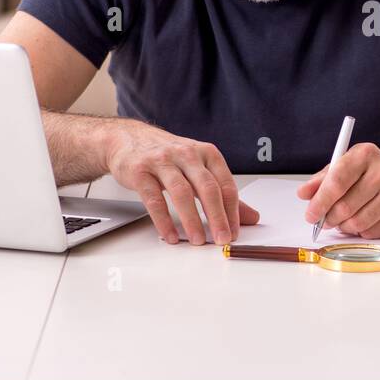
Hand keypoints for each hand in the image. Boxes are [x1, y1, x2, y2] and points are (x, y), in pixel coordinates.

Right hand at [101, 119, 258, 244]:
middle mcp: (187, 154)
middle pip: (207, 188)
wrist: (128, 138)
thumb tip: (251, 217)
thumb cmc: (169, 156)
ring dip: (192, 220)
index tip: (235, 232)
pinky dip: (164, 220)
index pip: (226, 184)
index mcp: (207, 153)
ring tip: (198, 240)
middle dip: (217, 216)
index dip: (233, 211)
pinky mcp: (140, 171)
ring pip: (181, 193)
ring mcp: (162, 161)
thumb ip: (223, 193)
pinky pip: (154, 199)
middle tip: (222, 239)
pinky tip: (171, 235)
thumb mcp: (200, 168)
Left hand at [297, 143, 379, 239]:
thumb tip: (304, 193)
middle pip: (346, 206)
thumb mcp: (346, 168)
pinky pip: (372, 232)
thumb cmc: (372, 175)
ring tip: (343, 221)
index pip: (337, 180)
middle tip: (324, 221)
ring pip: (358, 222)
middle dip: (329, 219)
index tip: (310, 214)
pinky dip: (361, 232)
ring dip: (344, 227)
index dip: (320, 201)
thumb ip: (323, 180)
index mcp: (365, 154)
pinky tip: (364, 221)